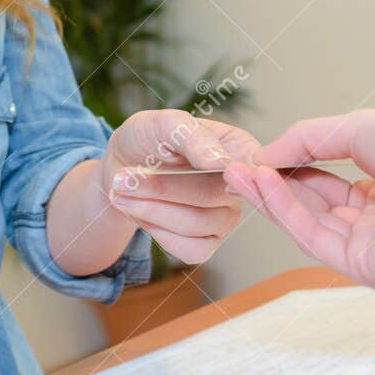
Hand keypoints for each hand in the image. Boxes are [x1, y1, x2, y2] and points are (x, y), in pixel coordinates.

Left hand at [102, 110, 259, 264]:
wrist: (122, 169)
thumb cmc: (147, 139)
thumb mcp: (161, 124)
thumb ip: (191, 136)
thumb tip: (220, 161)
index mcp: (238, 147)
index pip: (252, 165)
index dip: (235, 173)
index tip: (208, 167)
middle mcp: (240, 185)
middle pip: (211, 196)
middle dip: (160, 189)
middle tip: (122, 179)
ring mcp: (227, 216)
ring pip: (197, 225)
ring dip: (151, 210)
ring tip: (122, 192)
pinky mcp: (210, 242)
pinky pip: (192, 250)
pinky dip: (158, 233)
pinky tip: (143, 212)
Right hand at [224, 108, 374, 290]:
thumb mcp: (353, 130)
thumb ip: (306, 141)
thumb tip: (262, 156)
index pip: (327, 189)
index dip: (290, 174)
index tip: (256, 161)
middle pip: (313, 211)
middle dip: (273, 189)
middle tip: (235, 168)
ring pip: (309, 227)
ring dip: (271, 199)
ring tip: (240, 172)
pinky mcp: (371, 270)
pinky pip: (317, 240)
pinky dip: (287, 211)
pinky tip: (266, 184)